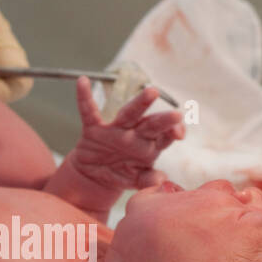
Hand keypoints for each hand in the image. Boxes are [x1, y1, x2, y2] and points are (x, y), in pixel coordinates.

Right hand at [71, 77, 185, 193]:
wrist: (94, 175)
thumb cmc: (120, 173)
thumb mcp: (134, 180)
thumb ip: (147, 180)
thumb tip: (161, 180)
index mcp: (149, 146)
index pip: (165, 137)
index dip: (173, 133)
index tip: (179, 134)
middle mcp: (135, 134)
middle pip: (152, 125)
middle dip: (163, 120)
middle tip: (176, 114)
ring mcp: (115, 130)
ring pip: (130, 114)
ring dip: (141, 103)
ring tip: (152, 91)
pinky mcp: (94, 128)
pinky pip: (89, 111)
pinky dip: (84, 97)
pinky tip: (83, 82)